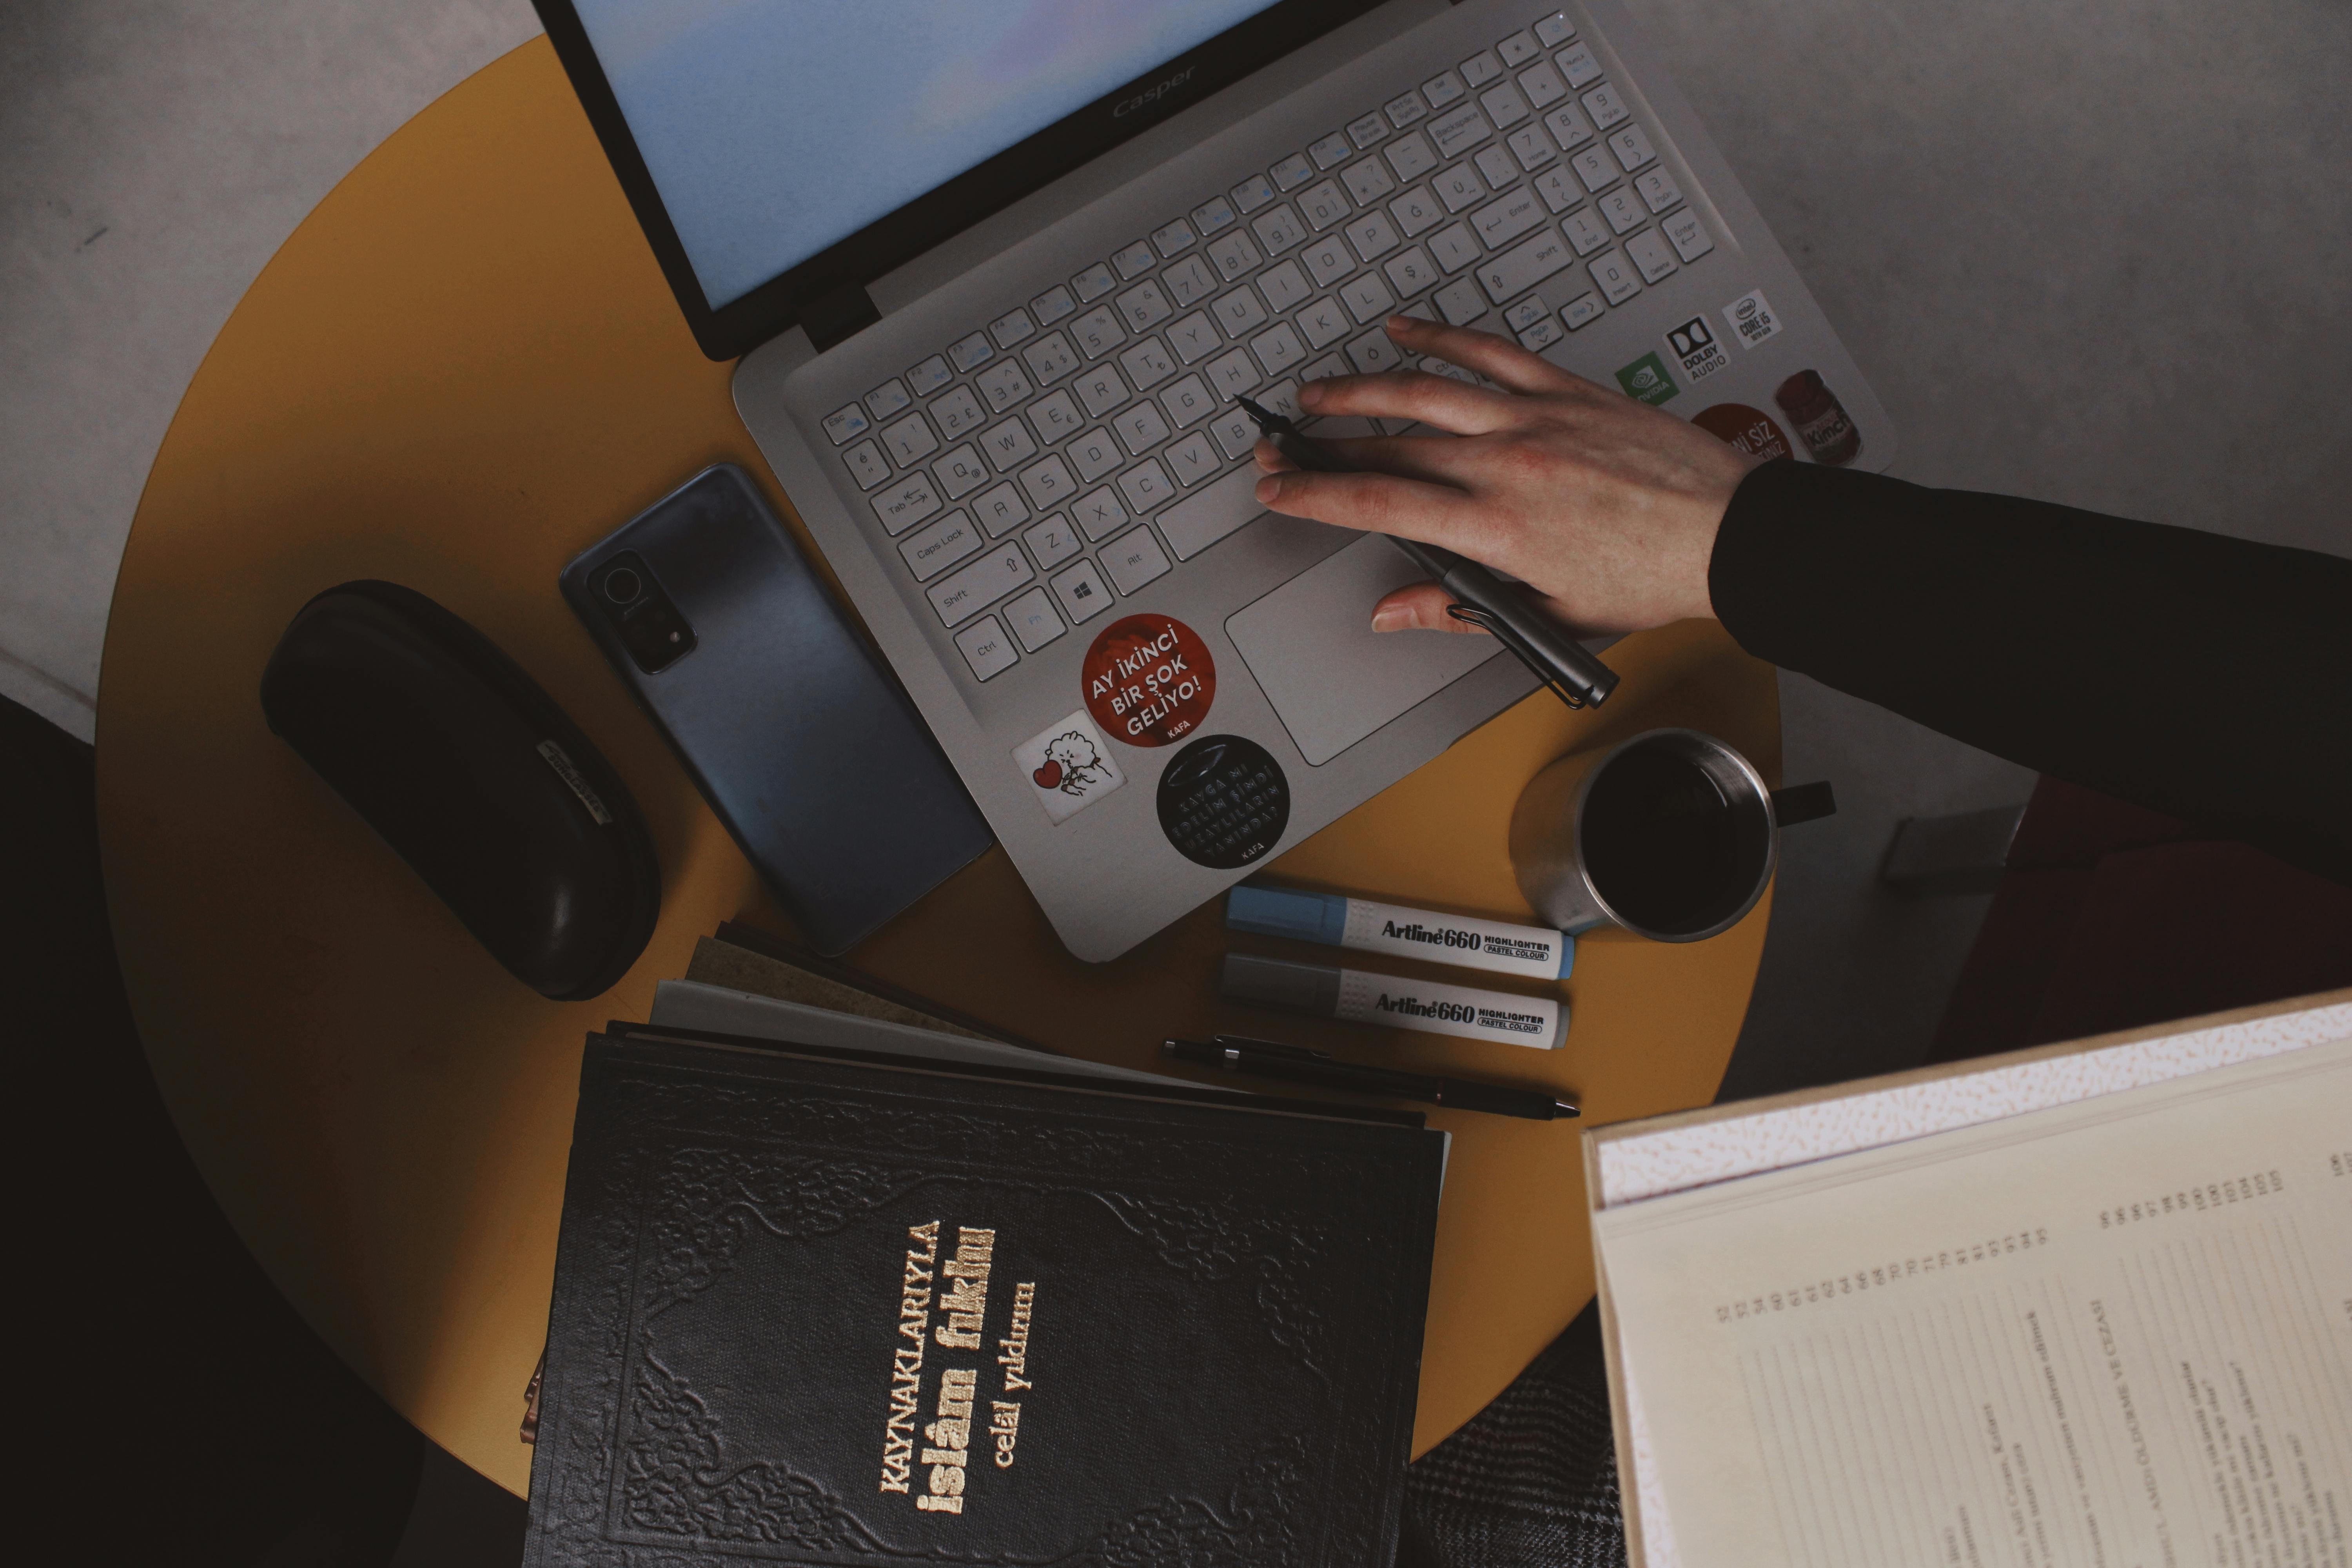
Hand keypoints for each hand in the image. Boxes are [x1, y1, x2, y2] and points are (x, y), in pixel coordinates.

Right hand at [1250, 316, 1757, 637]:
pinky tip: (1406, 328)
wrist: (1726, 536)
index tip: (1278, 490)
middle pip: (1389, 445)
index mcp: (1497, 526)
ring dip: (1359, 389)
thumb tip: (1394, 611)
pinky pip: (1491, 352)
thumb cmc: (1648, 577)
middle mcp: (1507, 463)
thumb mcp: (1546, 612)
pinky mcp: (1566, 390)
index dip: (1315, 495)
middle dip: (1320, 447)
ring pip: (1424, 390)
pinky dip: (1442, 335)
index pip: (1379, 502)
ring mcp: (1535, 417)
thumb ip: (1458, 608)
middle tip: (1280, 447)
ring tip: (1317, 394)